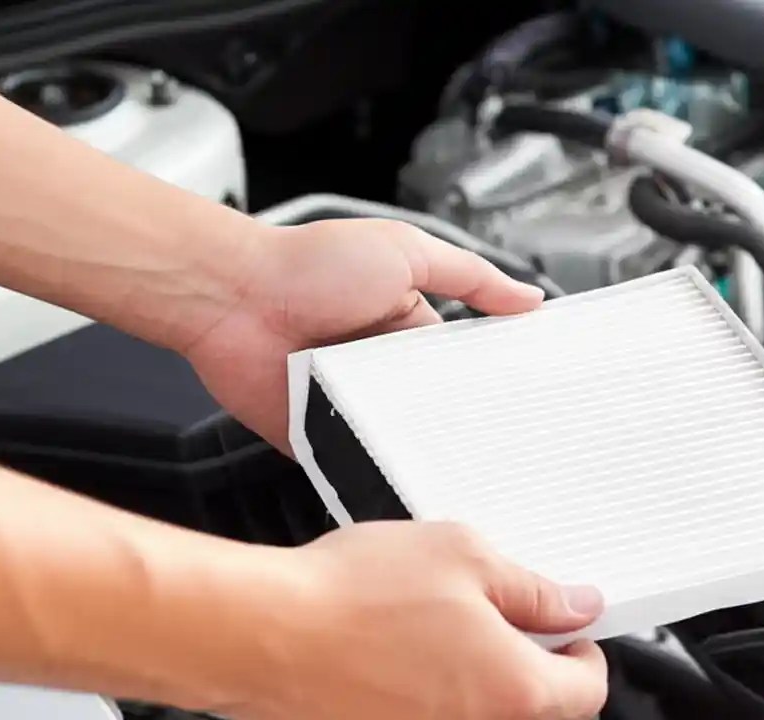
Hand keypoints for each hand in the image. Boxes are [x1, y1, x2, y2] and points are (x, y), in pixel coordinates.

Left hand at [183, 219, 544, 450]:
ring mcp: (349, 406)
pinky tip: (406, 485)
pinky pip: (353, 465)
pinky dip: (373, 474)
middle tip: (504, 451)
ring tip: (463, 475)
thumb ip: (471, 277)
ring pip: (401, 441)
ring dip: (421, 451)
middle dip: (463, 426)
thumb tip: (531, 298)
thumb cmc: (310, 264)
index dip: (494, 383)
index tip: (532, 405)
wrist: (231, 296)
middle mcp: (381, 370)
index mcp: (408, 328)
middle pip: (436, 409)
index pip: (464, 365)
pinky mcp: (316, 438)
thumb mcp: (407, 253)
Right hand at [220, 522, 607, 719]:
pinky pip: (438, 717)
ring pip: (487, 715)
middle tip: (507, 621)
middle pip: (542, 711)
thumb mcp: (466, 557)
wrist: (266, 634)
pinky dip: (439, 693)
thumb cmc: (355, 596)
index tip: (565, 627)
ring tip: (447, 628)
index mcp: (516, 690)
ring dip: (485, 681)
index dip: (583, 651)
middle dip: (537, 668)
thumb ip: (534, 590)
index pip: (588, 689)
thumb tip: (576, 606)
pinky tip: (408, 651)